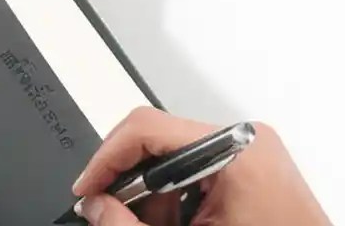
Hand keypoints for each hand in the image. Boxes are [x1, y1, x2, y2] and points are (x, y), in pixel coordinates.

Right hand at [72, 108, 329, 225]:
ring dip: (153, 195)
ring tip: (151, 225)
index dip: (106, 158)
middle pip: (158, 141)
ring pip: (174, 156)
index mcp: (236, 151)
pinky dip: (178, 196)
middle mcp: (248, 141)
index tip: (88, 188)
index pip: (147, 128)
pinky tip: (178, 223)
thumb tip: (95, 206)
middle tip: (111, 214)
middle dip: (129, 183)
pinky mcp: (256, 166)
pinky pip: (198, 167)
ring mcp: (254, 152)